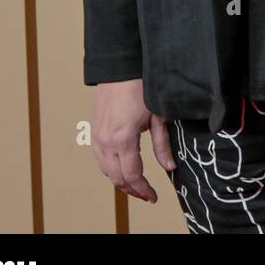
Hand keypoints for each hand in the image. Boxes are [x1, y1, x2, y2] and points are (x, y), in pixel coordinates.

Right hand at [91, 79, 176, 202]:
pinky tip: (122, 168)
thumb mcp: (158, 117)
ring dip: (119, 180)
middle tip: (146, 195)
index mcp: (123, 139)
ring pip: (105, 170)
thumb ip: (162, 145)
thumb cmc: (141, 87)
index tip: (153, 197)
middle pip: (116, 177)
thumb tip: (169, 167)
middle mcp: (105, 141)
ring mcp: (97, 136)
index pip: (132, 175)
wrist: (120, 67)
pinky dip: (111, 168)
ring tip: (136, 185)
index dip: (143, 189)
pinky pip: (100, 158)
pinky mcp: (94, 130)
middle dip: (131, 189)